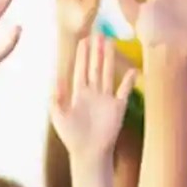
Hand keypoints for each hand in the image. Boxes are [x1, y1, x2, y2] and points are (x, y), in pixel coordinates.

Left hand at [50, 34, 136, 156]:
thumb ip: (56, 98)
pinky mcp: (118, 108)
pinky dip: (128, 81)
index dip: (82, 55)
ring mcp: (106, 99)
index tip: (83, 40)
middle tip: (98, 33)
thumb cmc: (70, 136)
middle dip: (96, 51)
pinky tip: (132, 70)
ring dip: (109, 59)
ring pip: (108, 74)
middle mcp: (93, 93)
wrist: (87, 153)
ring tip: (111, 43)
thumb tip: (54, 78)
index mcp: (78, 94)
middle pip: (95, 67)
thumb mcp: (58, 116)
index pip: (80, 70)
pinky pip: (124, 91)